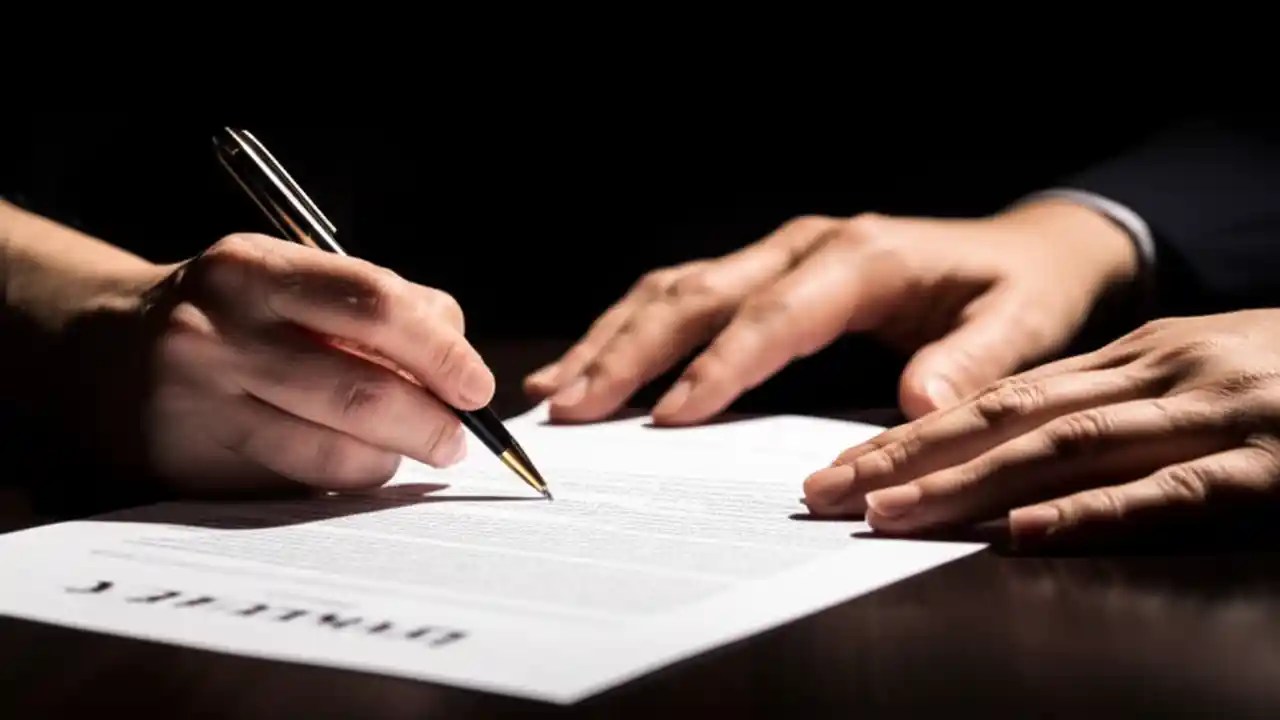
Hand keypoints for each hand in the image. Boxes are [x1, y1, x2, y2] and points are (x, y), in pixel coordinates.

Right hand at [118, 234, 492, 492]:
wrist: (109, 354)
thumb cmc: (240, 313)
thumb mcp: (294, 278)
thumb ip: (383, 308)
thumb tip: (460, 370)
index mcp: (253, 270)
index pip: (372, 304)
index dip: (439, 350)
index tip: (476, 387)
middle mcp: (216, 334)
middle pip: (358, 390)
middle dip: (429, 424)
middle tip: (455, 440)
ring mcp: (197, 405)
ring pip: (330, 453)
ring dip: (388, 459)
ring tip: (401, 448)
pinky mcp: (191, 467)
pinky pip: (297, 487)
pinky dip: (343, 480)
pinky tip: (347, 462)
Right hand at [525, 200, 1137, 423]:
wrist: (1023, 250)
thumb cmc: (1018, 291)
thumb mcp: (1021, 325)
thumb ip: (973, 363)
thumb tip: (918, 405)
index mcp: (860, 258)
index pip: (771, 317)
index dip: (717, 367)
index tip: (668, 418)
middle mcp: (805, 248)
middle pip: (698, 295)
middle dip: (629, 352)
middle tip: (570, 407)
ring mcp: (778, 255)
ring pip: (675, 290)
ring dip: (612, 340)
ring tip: (556, 391)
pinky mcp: (765, 274)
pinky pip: (685, 296)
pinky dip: (630, 330)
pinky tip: (591, 364)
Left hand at [803, 310, 1279, 545]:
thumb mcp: (1192, 370)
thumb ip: (1109, 404)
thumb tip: (1013, 454)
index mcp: (1132, 356)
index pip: (996, 398)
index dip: (909, 436)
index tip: (838, 469)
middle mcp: (1155, 374)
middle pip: (1005, 419)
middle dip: (906, 459)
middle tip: (825, 495)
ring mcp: (1211, 414)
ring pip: (1064, 449)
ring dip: (966, 485)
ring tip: (888, 516)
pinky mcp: (1268, 464)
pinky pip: (1170, 491)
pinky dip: (1093, 513)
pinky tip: (1026, 534)